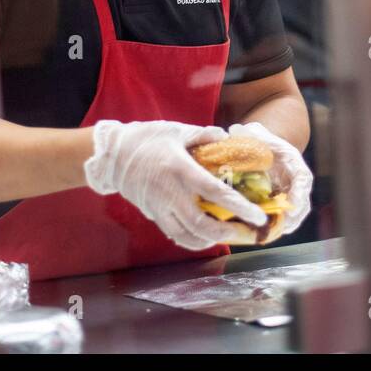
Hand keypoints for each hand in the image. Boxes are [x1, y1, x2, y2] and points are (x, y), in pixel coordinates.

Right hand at [83, 120, 267, 250]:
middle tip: (248, 233)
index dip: (238, 206)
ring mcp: (159, 206)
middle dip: (228, 232)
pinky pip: (175, 235)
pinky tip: (207, 237)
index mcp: (179, 168)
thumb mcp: (177, 130)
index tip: (258, 215)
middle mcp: (170, 192)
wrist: (113, 154)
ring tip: (231, 236)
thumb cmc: (147, 138)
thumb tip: (226, 137)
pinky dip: (193, 241)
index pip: (214, 192)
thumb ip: (203, 135)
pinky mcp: (152, 214)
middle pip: (200, 223)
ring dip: (211, 240)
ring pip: (187, 235)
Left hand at [227, 122, 312, 233]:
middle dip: (295, 215)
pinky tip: (264, 231)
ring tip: (274, 233)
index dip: (300, 193)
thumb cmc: (256, 137)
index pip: (302, 177)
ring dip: (286, 223)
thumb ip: (244, 133)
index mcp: (291, 160)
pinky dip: (276, 223)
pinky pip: (283, 214)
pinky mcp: (279, 199)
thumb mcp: (252, 132)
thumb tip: (233, 132)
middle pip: (303, 199)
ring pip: (295, 211)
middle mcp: (294, 176)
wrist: (258, 141)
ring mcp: (288, 189)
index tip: (293, 204)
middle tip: (284, 226)